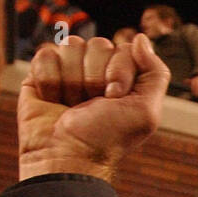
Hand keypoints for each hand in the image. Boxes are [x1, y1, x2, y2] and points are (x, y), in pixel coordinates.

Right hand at [18, 34, 170, 181]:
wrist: (67, 155)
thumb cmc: (107, 139)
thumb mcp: (146, 111)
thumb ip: (156, 73)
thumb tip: (141, 39)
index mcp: (124, 79)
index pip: (125, 48)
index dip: (119, 71)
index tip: (114, 98)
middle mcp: (98, 72)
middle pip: (99, 44)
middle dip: (95, 77)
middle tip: (93, 104)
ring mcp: (70, 72)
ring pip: (71, 46)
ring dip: (73, 80)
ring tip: (72, 105)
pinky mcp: (42, 74)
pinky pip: (46, 53)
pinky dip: (50, 79)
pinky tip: (53, 100)